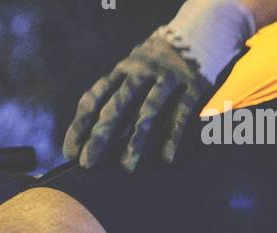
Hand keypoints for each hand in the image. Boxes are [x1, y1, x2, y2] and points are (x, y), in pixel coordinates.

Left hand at [63, 0, 255, 170]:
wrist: (207, 21)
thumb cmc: (164, 54)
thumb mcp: (137, 65)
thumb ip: (121, 92)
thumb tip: (98, 132)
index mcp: (124, 69)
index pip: (95, 97)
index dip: (79, 125)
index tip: (69, 151)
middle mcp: (142, 71)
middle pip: (116, 106)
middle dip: (99, 136)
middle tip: (87, 164)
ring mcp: (168, 76)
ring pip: (147, 111)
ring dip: (135, 141)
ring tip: (127, 168)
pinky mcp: (193, 82)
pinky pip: (181, 112)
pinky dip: (173, 136)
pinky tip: (167, 158)